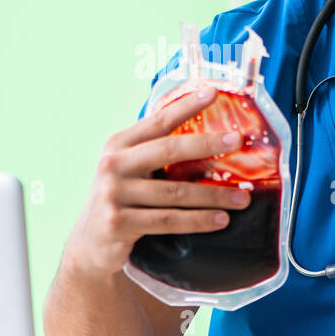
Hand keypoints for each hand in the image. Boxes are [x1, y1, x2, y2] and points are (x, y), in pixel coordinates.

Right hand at [62, 88, 252, 280]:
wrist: (92, 243)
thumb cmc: (122, 200)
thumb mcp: (131, 170)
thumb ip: (156, 153)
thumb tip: (210, 139)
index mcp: (118, 144)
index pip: (158, 121)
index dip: (186, 105)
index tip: (213, 92)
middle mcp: (113, 164)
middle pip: (168, 150)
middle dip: (207, 144)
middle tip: (237, 141)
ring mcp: (113, 194)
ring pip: (175, 192)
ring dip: (213, 195)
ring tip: (242, 197)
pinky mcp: (118, 222)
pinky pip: (168, 220)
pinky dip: (198, 221)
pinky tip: (220, 220)